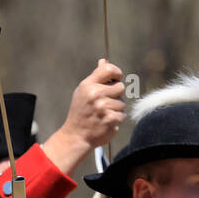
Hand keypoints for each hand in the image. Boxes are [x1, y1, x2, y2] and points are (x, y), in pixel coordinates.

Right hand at [42, 59, 125, 176]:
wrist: (76, 136)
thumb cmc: (80, 112)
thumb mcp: (83, 92)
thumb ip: (95, 77)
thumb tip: (103, 61)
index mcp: (88, 85)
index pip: (108, 69)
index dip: (116, 72)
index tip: (117, 78)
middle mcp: (95, 94)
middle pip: (120, 87)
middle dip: (116, 94)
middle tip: (107, 102)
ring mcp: (103, 107)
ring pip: (122, 102)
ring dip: (116, 108)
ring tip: (104, 114)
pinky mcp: (110, 119)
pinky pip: (122, 114)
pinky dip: (117, 119)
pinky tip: (106, 121)